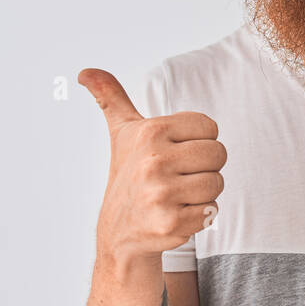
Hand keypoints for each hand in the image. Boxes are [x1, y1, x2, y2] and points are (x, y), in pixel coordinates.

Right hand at [79, 68, 225, 259]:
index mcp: (150, 132)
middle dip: (204, 167)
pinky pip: (211, 212)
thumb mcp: (121, 133)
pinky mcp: (171, 223)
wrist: (118, 233)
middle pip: (218, 154)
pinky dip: (199, 216)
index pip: (210, 128)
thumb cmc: (128, 175)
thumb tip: (86, 72)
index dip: (198, 142)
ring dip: (203, 193)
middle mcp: (154, 161)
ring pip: (216, 183)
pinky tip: (176, 214)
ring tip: (176, 196)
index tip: (176, 153)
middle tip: (178, 177)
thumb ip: (111, 97)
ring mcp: (161, 194)